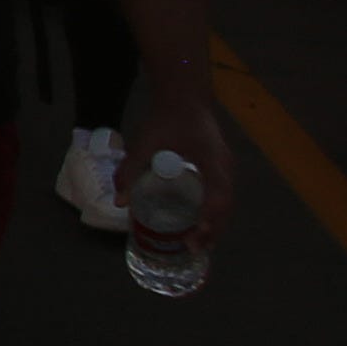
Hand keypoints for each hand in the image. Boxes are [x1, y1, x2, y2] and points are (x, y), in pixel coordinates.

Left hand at [139, 89, 239, 234]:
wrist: (184, 97)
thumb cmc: (166, 118)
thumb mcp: (145, 142)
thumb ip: (131, 170)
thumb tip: (119, 202)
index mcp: (211, 160)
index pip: (218, 196)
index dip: (210, 219)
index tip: (196, 236)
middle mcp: (225, 167)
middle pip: (227, 205)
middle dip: (213, 229)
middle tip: (194, 248)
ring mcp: (226, 167)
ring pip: (228, 202)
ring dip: (217, 223)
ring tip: (200, 243)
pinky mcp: (221, 167)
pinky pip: (224, 194)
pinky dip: (216, 211)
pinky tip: (202, 223)